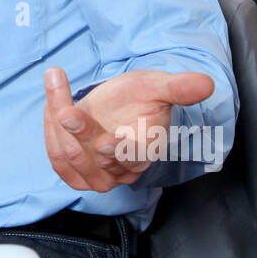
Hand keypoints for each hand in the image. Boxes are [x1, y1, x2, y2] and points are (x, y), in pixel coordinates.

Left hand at [43, 65, 214, 192]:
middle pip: (97, 159)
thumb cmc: (140, 97)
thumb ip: (179, 88)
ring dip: (57, 128)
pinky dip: (49, 131)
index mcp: (146, 150)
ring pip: (71, 159)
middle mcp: (122, 169)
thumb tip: (207, 83)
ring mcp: (97, 174)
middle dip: (80, 135)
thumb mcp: (158, 86)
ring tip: (55, 86)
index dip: (120, 153)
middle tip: (66, 110)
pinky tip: (52, 100)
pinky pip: (57, 159)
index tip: (105, 141)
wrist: (118, 108)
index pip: (135, 159)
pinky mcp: (75, 171)